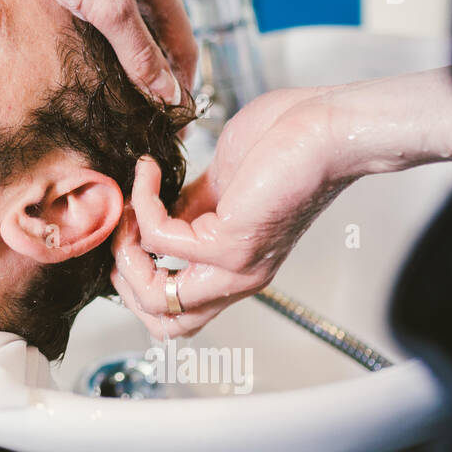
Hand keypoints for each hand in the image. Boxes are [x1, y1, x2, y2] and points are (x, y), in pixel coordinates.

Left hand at [0, 0, 196, 108]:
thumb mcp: (109, 3)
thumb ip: (136, 50)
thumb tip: (166, 94)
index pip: (181, 46)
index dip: (180, 86)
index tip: (174, 127)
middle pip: (145, 37)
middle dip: (142, 78)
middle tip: (128, 124)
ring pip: (106, 25)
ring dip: (104, 59)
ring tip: (93, 102)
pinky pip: (72, 11)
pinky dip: (72, 36)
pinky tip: (56, 58)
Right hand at [109, 87, 344, 337]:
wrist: (330, 127)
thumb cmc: (285, 141)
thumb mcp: (220, 182)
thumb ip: (187, 206)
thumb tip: (151, 212)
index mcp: (236, 267)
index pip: (176, 313)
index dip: (137, 281)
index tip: (127, 231)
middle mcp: (237, 278)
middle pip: (163, 324)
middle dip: (124, 280)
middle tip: (121, 230)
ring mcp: (234, 266)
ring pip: (155, 298)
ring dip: (124, 250)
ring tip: (127, 207)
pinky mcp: (231, 243)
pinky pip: (160, 239)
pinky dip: (142, 203)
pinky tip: (149, 172)